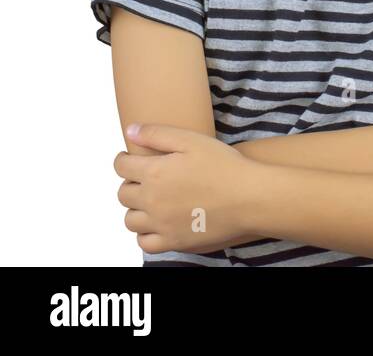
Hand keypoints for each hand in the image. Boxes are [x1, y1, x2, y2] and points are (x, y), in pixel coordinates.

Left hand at [114, 123, 261, 254]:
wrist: (250, 198)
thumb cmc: (226, 166)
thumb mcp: (193, 141)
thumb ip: (157, 134)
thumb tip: (130, 131)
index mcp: (154, 173)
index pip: (121, 166)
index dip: (123, 160)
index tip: (130, 159)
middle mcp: (152, 200)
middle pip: (123, 193)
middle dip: (130, 183)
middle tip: (145, 179)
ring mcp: (161, 224)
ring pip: (130, 220)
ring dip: (135, 209)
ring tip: (151, 202)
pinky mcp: (173, 241)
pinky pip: (145, 243)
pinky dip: (145, 234)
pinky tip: (156, 224)